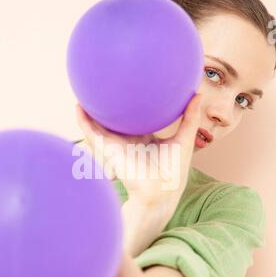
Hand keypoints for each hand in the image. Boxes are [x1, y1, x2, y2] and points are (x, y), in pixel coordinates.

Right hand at [75, 94, 200, 205]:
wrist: (160, 191)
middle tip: (106, 85)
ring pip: (99, 124)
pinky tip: (78, 106)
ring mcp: (116, 144)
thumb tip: (197, 94)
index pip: (136, 119)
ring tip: (85, 91)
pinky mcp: (107, 149)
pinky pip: (91, 133)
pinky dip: (83, 120)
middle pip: (115, 120)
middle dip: (109, 106)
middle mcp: (127, 140)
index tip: (133, 90)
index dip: (133, 106)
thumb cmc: (173, 171)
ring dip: (90, 110)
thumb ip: (189, 117)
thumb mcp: (184, 139)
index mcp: (144, 138)